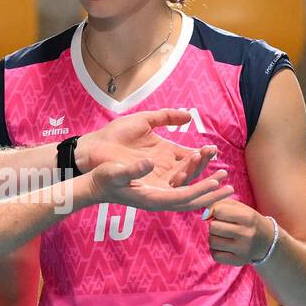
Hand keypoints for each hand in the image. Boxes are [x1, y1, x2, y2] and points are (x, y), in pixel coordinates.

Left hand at [78, 109, 218, 189]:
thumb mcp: (144, 120)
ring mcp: (156, 178)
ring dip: (193, 171)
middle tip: (209, 153)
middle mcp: (164, 168)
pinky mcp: (146, 187)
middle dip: (202, 162)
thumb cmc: (116, 134)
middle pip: (190, 169)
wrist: (94, 148)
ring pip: (182, 180)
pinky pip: (166, 189)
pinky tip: (183, 176)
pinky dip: (177, 184)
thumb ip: (166, 116)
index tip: (211, 149)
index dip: (202, 154)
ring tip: (199, 160)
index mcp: (166, 153)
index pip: (190, 156)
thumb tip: (189, 115)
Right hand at [87, 158, 232, 212]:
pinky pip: (182, 186)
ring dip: (206, 185)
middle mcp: (159, 198)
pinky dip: (195, 180)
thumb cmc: (103, 179)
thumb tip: (150, 162)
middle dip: (211, 193)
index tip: (216, 184)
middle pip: (191, 200)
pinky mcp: (158, 188)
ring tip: (222, 176)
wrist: (94, 185)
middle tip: (231, 186)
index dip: (200, 191)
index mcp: (152, 198)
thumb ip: (132, 169)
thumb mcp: (114, 172)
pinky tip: (204, 171)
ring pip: (189, 192)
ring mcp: (159, 194)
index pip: (182, 197)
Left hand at [206, 197, 271, 264]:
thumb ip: (219, 204)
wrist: (267, 241)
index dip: (216, 212)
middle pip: (213, 227)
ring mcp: (243, 249)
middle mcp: (247, 234)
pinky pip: (215, 255)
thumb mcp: (239, 207)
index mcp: (248, 217)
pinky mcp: (239, 261)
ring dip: (214, 237)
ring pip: (212, 241)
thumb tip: (204, 216)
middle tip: (223, 226)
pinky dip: (216, 250)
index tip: (222, 215)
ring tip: (224, 236)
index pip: (218, 211)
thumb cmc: (247, 221)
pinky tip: (225, 246)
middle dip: (214, 225)